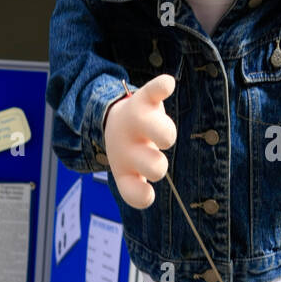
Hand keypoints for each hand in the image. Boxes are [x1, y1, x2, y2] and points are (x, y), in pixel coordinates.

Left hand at [103, 73, 176, 208]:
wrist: (114, 121)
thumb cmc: (130, 151)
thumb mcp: (126, 175)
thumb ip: (135, 193)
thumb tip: (146, 196)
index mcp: (125, 168)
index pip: (133, 191)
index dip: (142, 194)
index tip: (147, 191)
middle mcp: (130, 146)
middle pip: (155, 166)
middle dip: (158, 166)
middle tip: (154, 155)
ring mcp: (138, 122)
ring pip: (164, 133)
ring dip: (166, 135)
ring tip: (162, 136)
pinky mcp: (144, 100)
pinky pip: (154, 91)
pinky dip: (161, 87)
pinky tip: (166, 85)